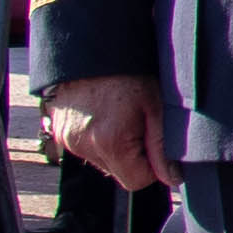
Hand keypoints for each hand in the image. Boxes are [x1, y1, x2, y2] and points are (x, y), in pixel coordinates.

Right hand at [39, 71, 174, 192]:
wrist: (90, 51)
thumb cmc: (126, 74)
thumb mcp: (155, 106)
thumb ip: (163, 146)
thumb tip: (172, 178)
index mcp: (110, 142)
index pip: (137, 181)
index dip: (153, 166)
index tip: (155, 141)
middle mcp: (84, 147)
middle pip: (120, 172)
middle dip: (135, 155)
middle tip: (140, 123)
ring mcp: (68, 141)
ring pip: (104, 162)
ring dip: (117, 147)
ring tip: (122, 116)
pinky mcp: (60, 134)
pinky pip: (88, 149)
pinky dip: (100, 139)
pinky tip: (107, 116)